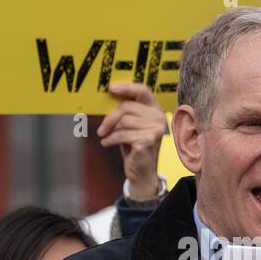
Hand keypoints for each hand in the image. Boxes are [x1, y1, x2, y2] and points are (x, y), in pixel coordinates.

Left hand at [99, 82, 167, 200]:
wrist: (142, 172)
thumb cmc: (134, 146)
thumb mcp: (131, 125)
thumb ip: (126, 111)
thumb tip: (109, 96)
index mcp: (156, 110)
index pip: (143, 90)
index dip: (127, 87)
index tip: (111, 88)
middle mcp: (159, 117)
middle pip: (127, 107)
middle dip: (110, 118)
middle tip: (102, 129)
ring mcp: (155, 129)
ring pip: (123, 121)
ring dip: (110, 131)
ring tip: (106, 137)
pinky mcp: (148, 140)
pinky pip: (122, 134)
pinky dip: (111, 139)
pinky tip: (107, 143)